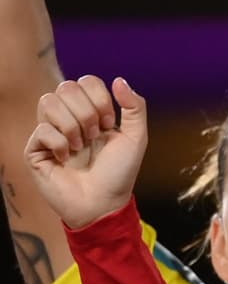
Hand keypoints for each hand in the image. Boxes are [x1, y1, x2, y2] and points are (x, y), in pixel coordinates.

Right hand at [25, 76, 148, 228]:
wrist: (103, 204)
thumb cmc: (119, 174)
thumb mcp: (136, 138)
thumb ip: (134, 107)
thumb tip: (118, 80)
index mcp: (91, 112)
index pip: (85, 81)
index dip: (99, 98)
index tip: (110, 124)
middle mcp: (68, 118)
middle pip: (66, 87)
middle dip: (88, 113)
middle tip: (95, 136)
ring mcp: (49, 131)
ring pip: (49, 101)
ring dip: (72, 126)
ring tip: (81, 147)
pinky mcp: (35, 148)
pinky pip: (42, 129)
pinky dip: (60, 144)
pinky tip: (66, 158)